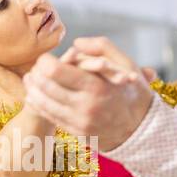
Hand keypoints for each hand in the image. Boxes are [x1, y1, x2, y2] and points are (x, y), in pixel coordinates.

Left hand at [23, 37, 152, 150]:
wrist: (144, 131)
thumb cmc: (134, 94)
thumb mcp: (127, 65)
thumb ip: (102, 47)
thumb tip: (76, 43)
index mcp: (97, 87)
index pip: (54, 70)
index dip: (45, 61)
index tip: (47, 59)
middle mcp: (85, 106)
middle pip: (44, 85)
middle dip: (36, 73)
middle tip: (37, 68)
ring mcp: (80, 122)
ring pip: (42, 102)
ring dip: (33, 88)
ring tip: (32, 79)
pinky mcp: (77, 133)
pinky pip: (49, 116)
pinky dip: (39, 104)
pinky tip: (36, 95)